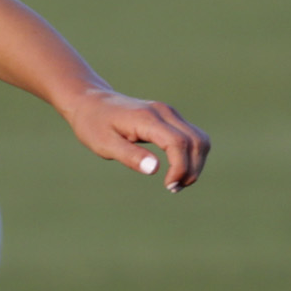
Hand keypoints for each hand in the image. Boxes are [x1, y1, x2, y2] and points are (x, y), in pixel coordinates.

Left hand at [63, 88, 209, 191]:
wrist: (92, 102)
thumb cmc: (94, 124)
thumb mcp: (104, 144)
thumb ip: (130, 156)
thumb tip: (155, 169)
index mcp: (147, 119)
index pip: (178, 143)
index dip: (180, 167)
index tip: (169, 186)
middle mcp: (164, 112)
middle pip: (195, 141)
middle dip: (191, 169)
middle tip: (173, 189)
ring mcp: (169, 113)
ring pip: (199, 139)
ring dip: (195, 163)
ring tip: (176, 183)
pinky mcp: (170, 117)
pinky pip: (192, 136)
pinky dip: (191, 155)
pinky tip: (178, 170)